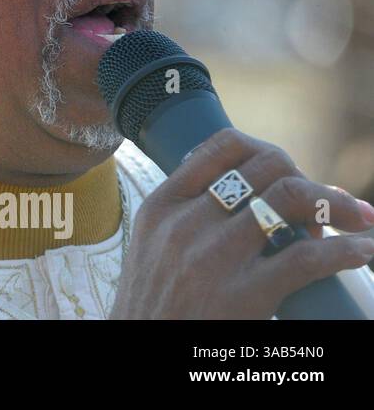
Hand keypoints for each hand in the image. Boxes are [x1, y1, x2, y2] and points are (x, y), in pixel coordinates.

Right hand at [110, 128, 373, 318]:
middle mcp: (187, 222)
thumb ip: (189, 216)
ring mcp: (215, 256)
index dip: (267, 152)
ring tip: (358, 218)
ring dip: (336, 204)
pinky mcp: (245, 294)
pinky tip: (363, 250)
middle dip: (305, 178)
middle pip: (267, 167)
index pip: (224, 146)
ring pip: (291, 198)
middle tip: (320, 206)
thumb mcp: (153, 247)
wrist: (142, 348)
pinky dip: (347, 251)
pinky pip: (308, 258)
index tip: (286, 174)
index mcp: (162, 205)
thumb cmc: (154, 305)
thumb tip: (262, 193)